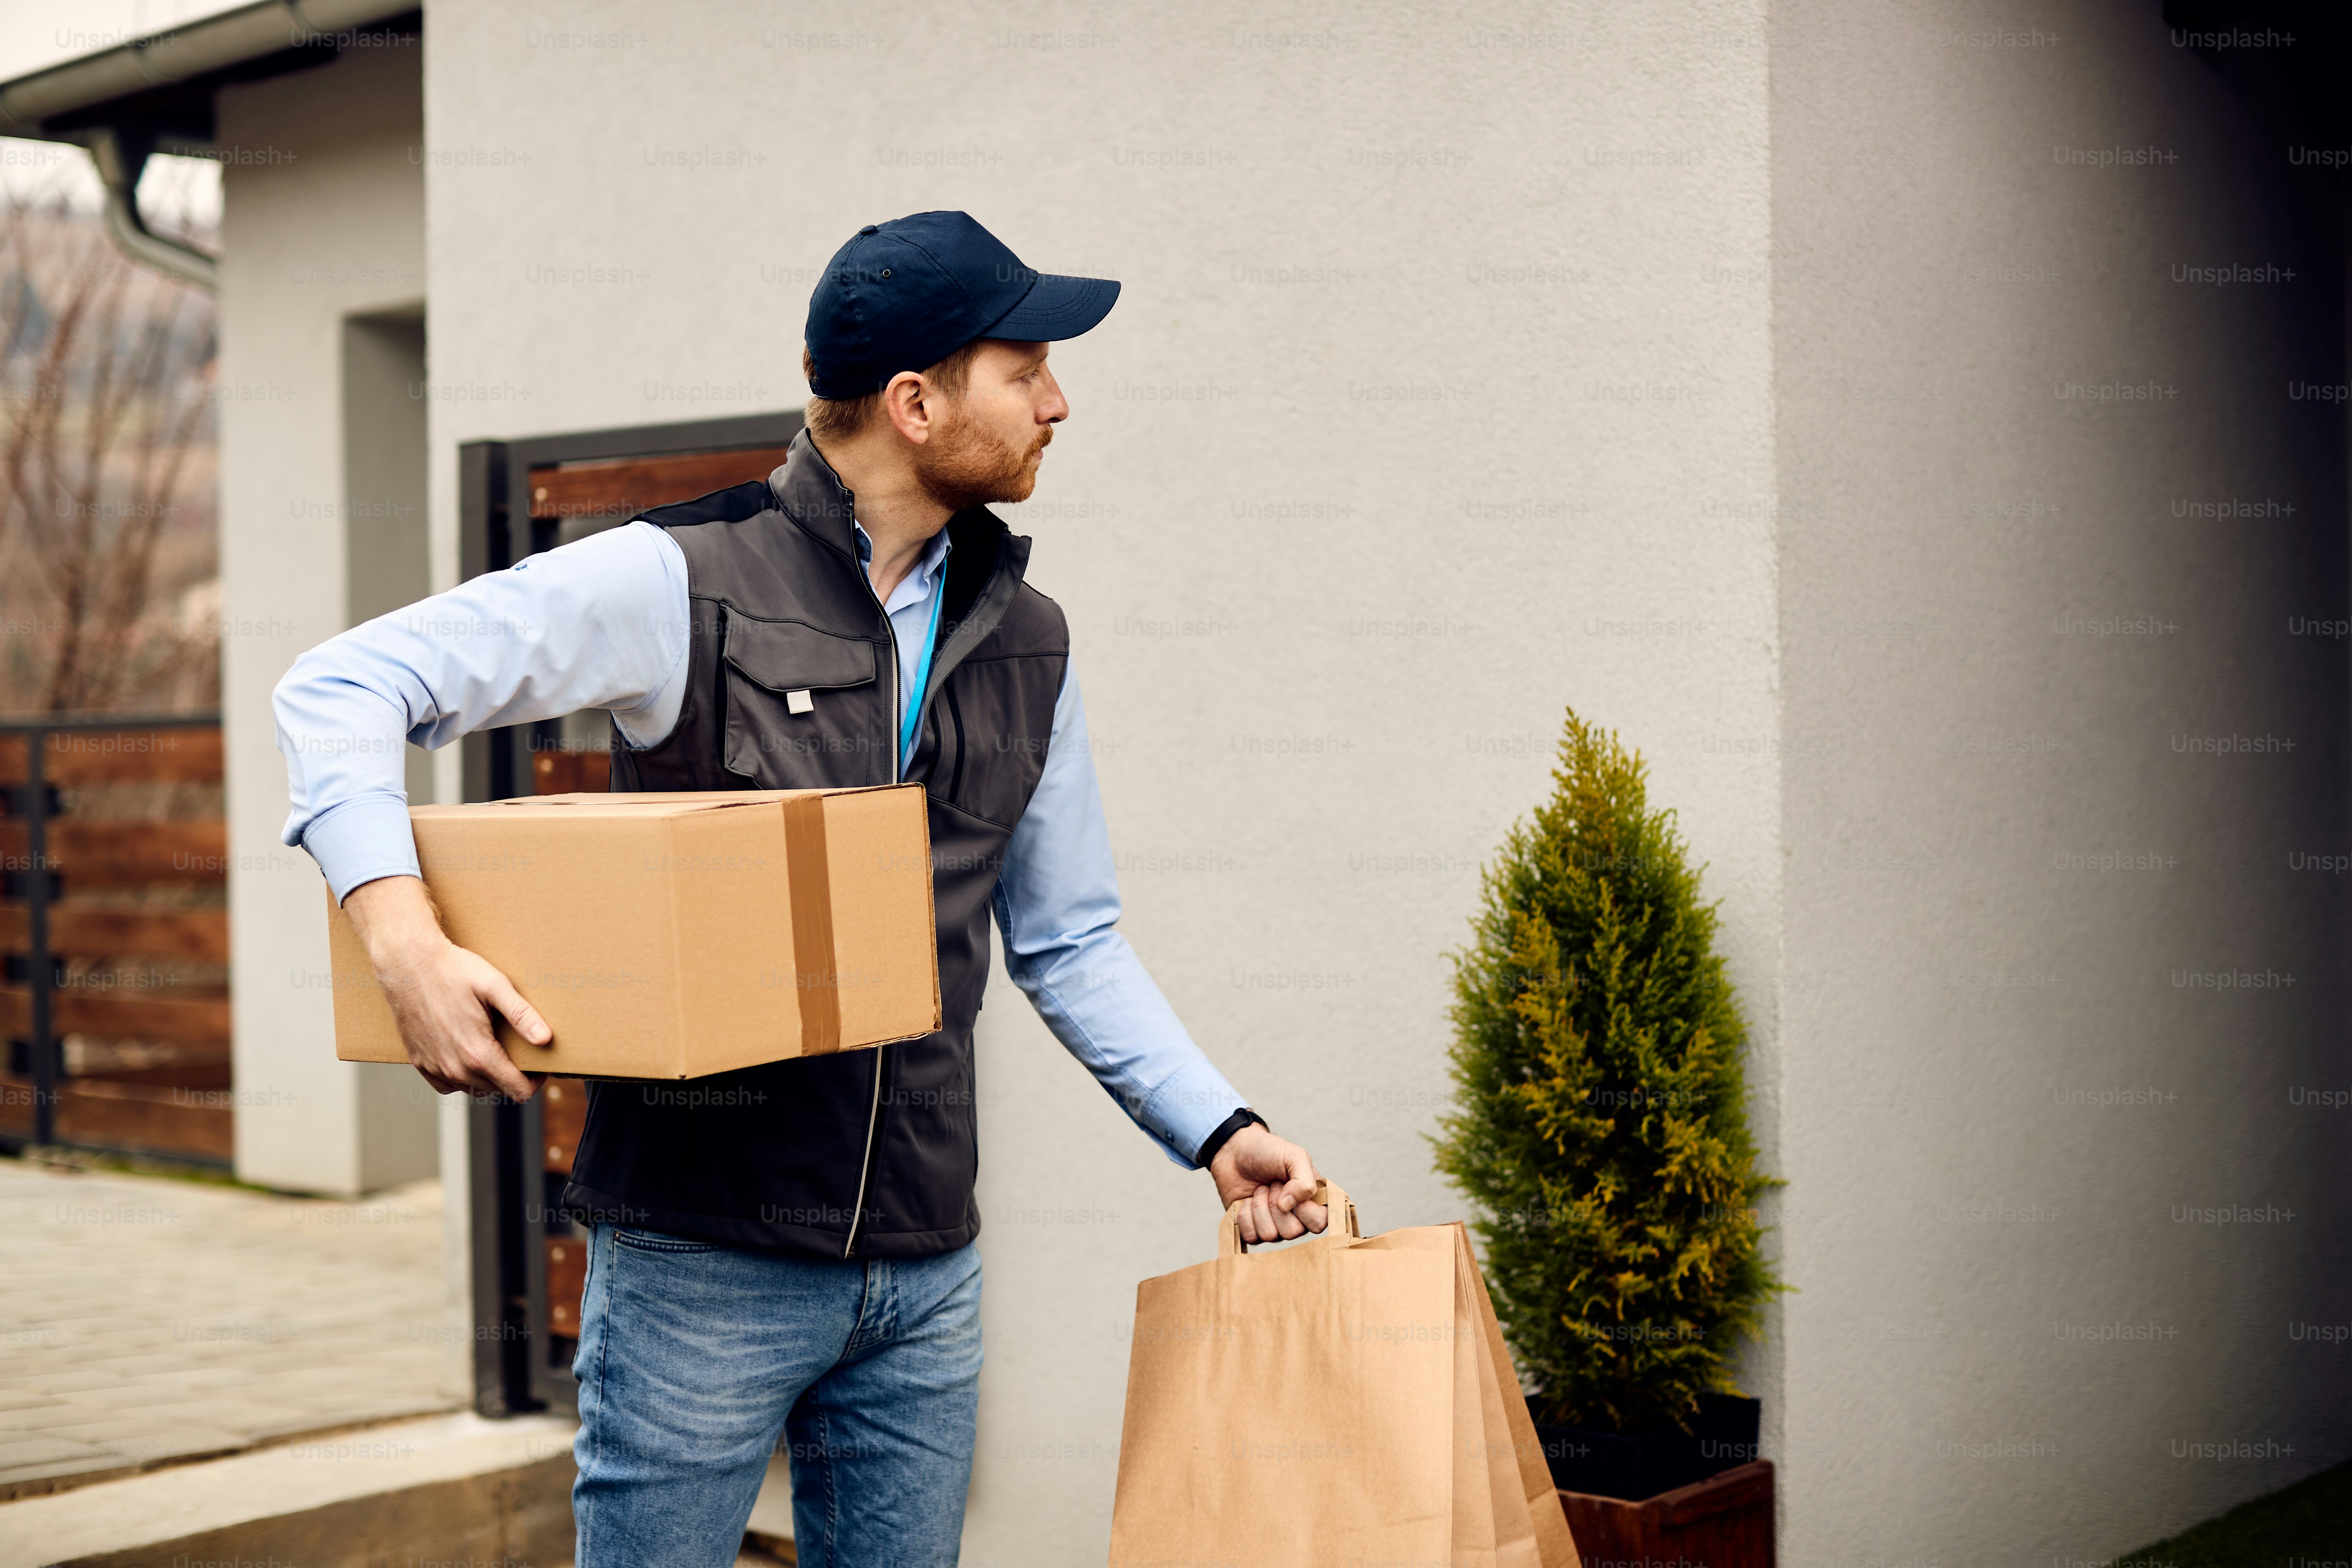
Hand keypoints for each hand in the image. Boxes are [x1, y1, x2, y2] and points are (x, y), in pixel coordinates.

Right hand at [344, 875, 548, 1101]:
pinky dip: (462, 1077)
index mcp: (478, 1054)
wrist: (408, 964)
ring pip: (473, 1090)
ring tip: (495, 1049)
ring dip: (488, 1078)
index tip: (539, 1063)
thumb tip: (546, 1039)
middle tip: (519, 1050)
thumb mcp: (495, 986)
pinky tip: (468, 1055)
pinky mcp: (419, 1062)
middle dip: (513, 1076)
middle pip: (498, 1091)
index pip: (518, 1090)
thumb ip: (522, 1016)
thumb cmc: (453, 971)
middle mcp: (455, 1069)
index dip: (535, 1081)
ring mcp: (435, 1068)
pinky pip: (447, 1086)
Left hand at [1208, 1123, 1326, 1243]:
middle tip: (1272, 1184)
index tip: (1291, 1188)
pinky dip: (1245, 1215)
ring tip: (1259, 1189)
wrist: (1235, 1152)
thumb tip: (1288, 1206)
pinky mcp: (1252, 1230)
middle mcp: (1296, 1218)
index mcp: (1311, 1201)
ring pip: (1270, 1235)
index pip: (1319, 1222)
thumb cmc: (1268, 1152)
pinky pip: (1251, 1236)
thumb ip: (1304, 1180)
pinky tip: (1247, 1200)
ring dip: (1259, 1207)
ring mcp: (1274, 1227)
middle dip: (1275, 1203)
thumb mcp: (1294, 1156)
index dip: (1305, 1210)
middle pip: (1292, 1232)